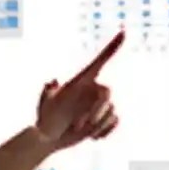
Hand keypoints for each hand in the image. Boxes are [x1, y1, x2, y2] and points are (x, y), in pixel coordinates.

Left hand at [34, 31, 123, 149]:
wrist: (49, 137)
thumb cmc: (44, 119)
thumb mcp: (45, 104)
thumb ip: (48, 93)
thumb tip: (51, 82)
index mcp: (81, 81)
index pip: (100, 61)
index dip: (112, 47)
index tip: (124, 32)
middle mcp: (92, 90)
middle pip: (107, 94)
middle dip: (97, 111)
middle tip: (80, 125)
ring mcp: (99, 105)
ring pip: (111, 112)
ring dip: (96, 125)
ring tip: (79, 131)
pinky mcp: (104, 119)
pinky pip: (114, 121)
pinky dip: (105, 130)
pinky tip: (92, 137)